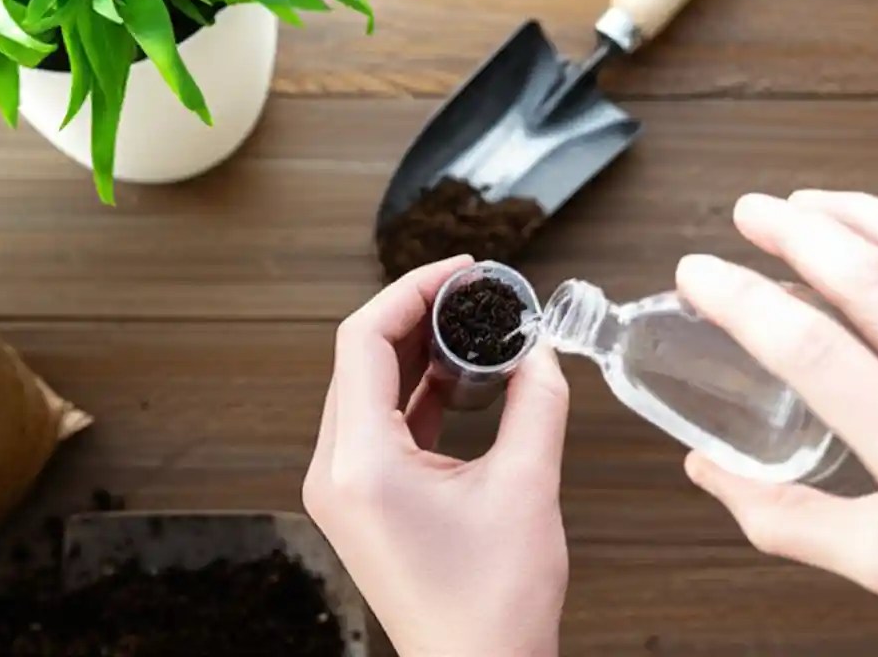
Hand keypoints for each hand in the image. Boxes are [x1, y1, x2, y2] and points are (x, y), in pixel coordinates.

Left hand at [304, 256, 571, 656]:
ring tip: (469, 326)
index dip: (411, 291)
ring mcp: (343, 490)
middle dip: (414, 316)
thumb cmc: (494, 605)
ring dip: (414, 352)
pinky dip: (413, 393)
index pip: (364, 341)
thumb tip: (540, 351)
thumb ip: (537, 403)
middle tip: (469, 293)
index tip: (458, 272)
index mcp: (360, 464)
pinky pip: (378, 424)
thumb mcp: (529, 487)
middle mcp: (336, 473)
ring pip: (366, 388)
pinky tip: (457, 376)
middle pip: (359, 359)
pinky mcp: (362, 502)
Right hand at [676, 191, 877, 655]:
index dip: (740, 298)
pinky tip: (877, 241)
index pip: (812, 349)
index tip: (699, 274)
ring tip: (803, 206)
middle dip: (793, 229)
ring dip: (854, 213)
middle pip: (870, 274)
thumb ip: (787, 519)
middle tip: (746, 213)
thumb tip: (708, 473)